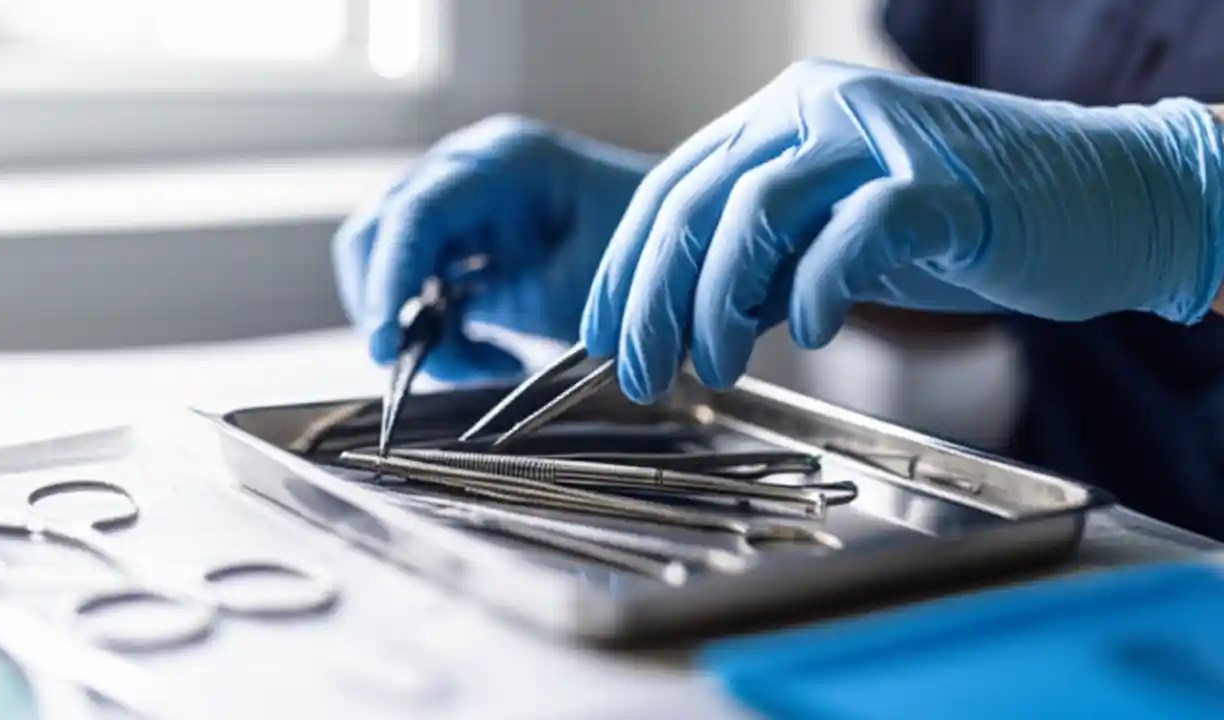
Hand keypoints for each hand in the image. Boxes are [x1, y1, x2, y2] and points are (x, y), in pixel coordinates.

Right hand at [334, 115, 652, 379]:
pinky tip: (491, 352)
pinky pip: (421, 286)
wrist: (682, 246)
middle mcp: (469, 170)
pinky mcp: (465, 239)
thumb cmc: (649, 254)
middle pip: (379, 231)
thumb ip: (502, 303)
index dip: (390, 280)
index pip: (416, 214)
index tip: (388, 345)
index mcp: (504, 161)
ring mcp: (463, 202)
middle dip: (389, 304)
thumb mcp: (583, 284)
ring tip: (482, 362)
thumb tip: (431, 334)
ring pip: (389, 263)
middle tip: (424, 365)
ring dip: (417, 325)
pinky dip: (441, 330)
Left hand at [581, 59, 1223, 401]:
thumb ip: (765, 261)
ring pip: (758, 210)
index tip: (600, 334)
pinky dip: (819, 289)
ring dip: (719, 302)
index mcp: (785, 115)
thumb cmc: (964, 223)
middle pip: (700, 201)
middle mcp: (821, 108)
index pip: (675, 188)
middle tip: (638, 372)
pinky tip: (812, 334)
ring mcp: (882, 135)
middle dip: (653, 298)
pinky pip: (855, 233)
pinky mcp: (944, 181)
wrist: (1106, 198)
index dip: (626, 267)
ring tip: (714, 365)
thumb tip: (682, 320)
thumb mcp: (838, 237)